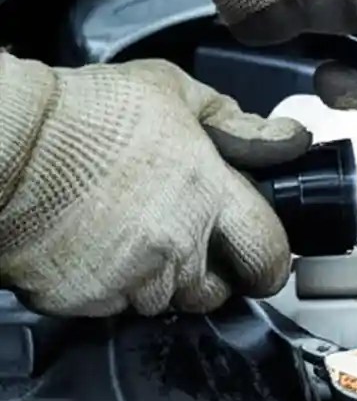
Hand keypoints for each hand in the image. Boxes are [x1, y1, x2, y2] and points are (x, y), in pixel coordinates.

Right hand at [0, 54, 310, 315]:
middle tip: (193, 244)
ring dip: (161, 280)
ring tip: (133, 234)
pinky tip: (98, 247)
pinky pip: (116, 309)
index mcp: (208, 194)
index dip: (272, 259)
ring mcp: (130, 277)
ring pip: (167, 302)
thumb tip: (286, 137)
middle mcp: (176, 243)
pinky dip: (114, 287)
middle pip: (219, 291)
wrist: (5, 143)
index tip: (264, 255)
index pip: (271, 254)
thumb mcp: (172, 91)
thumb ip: (235, 122)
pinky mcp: (86, 300)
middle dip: (215, 276)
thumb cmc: (82, 114)